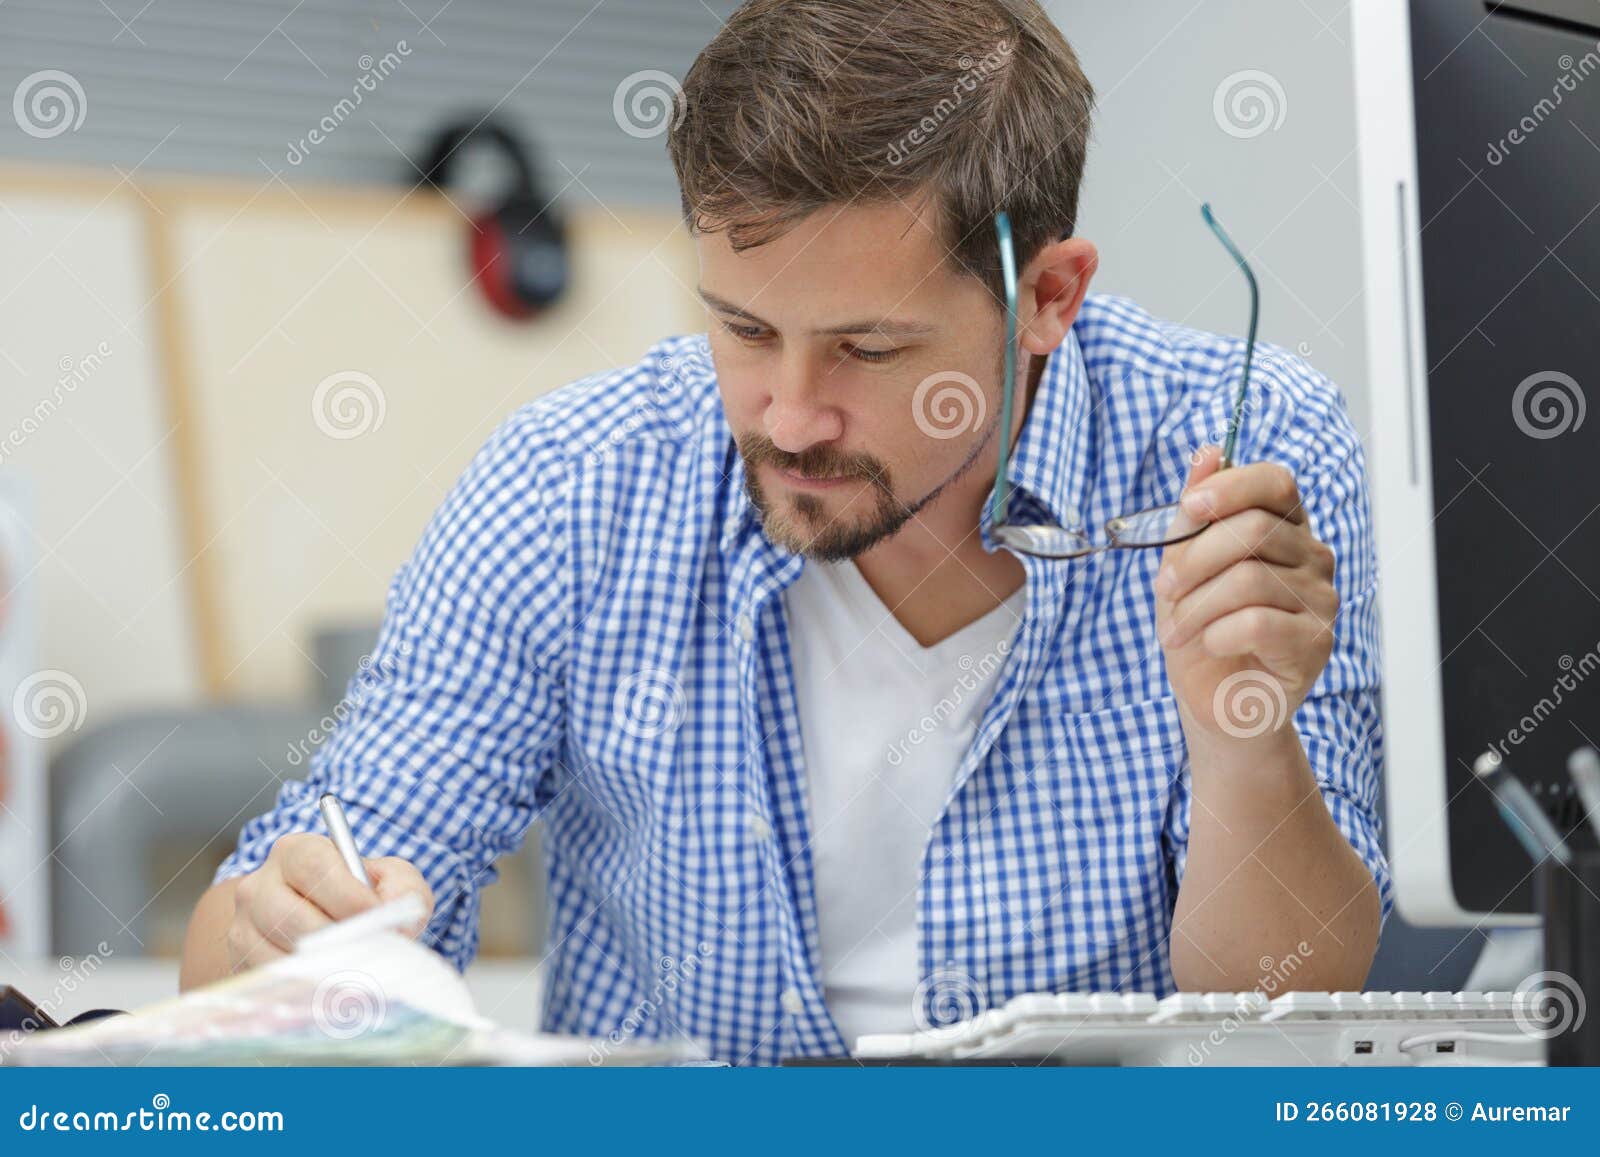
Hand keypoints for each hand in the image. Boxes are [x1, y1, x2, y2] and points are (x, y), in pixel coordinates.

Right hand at [226, 833, 433, 972]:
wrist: (316, 922)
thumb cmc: (358, 896)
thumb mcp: (387, 879)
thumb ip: (401, 886)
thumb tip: (395, 915)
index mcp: (296, 852)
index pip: (315, 866)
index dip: (347, 894)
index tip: (375, 917)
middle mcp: (260, 885)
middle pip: (290, 914)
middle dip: (336, 938)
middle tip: (369, 953)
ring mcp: (243, 926)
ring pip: (279, 953)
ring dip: (324, 968)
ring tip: (358, 974)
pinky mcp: (241, 963)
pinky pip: (273, 982)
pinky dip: (307, 989)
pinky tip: (335, 989)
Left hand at [1153, 445, 1337, 746]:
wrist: (1215, 699)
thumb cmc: (1201, 629)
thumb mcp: (1184, 566)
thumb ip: (1196, 512)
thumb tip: (1206, 454)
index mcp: (1284, 528)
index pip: (1276, 482)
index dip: (1231, 487)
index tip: (1191, 509)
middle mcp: (1312, 557)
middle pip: (1252, 530)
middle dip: (1191, 559)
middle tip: (1162, 589)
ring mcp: (1321, 599)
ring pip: (1248, 578)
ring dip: (1195, 605)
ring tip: (1173, 631)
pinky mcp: (1316, 643)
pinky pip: (1258, 623)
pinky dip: (1217, 633)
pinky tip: (1209, 645)